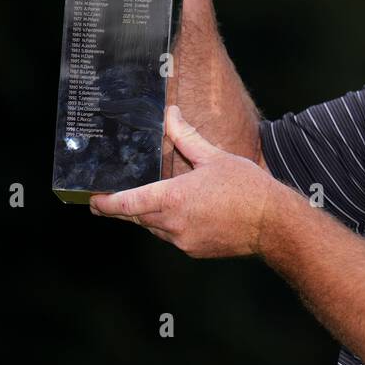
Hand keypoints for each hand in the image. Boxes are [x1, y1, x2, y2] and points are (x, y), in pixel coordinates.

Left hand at [89, 106, 271, 257]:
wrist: (273, 224)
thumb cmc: (247, 188)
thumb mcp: (214, 157)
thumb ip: (186, 137)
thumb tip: (171, 115)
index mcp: (173, 198)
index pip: (126, 204)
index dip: (104, 203)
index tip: (91, 200)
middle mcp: (172, 223)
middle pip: (136, 217)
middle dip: (124, 208)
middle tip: (110, 199)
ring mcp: (183, 240)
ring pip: (154, 228)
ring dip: (149, 215)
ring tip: (154, 200)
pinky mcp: (194, 250)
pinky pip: (172, 237)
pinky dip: (171, 225)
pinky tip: (185, 213)